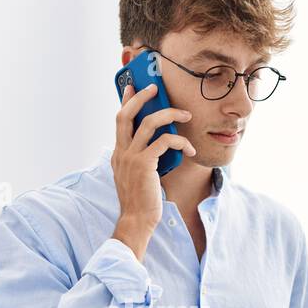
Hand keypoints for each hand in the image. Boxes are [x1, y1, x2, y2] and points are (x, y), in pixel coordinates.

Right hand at [111, 81, 194, 260]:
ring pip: (149, 123)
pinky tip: (189, 149)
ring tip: (186, 115)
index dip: (125, 101)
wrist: (136, 220)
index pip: (119, 120)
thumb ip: (140, 158)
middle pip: (126, 114)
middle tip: (156, 88)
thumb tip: (159, 144)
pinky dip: (179, 141)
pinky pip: (164, 142)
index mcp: (118, 154)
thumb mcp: (136, 175)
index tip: (131, 86)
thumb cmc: (141, 201)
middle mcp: (121, 152)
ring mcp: (131, 158)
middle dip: (142, 97)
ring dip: (169, 114)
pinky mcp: (144, 164)